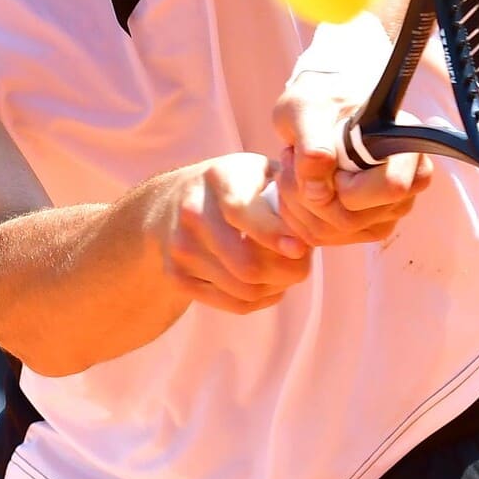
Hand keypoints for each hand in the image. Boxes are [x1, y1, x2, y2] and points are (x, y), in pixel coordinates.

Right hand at [155, 153, 310, 314]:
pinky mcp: (177, 277)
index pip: (242, 212)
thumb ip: (287, 194)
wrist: (172, 203)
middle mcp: (193, 211)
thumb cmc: (236, 187)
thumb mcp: (260, 173)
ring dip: (276, 286)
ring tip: (285, 270)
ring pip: (245, 290)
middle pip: (248, 264)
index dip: (274, 235)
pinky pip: (234, 304)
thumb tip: (306, 238)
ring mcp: (181, 247)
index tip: (301, 248)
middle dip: (287, 271)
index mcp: (219, 177)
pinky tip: (266, 283)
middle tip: (302, 262)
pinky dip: (260, 299)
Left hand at [271, 69, 433, 246]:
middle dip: (312, 196)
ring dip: (300, 204)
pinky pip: (325, 237)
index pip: (391, 187)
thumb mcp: (307, 107)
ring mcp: (389, 209)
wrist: (319, 112)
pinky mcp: (366, 226)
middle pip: (355, 219)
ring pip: (337, 232)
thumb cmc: (319, 103)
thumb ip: (312, 143)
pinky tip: (296, 186)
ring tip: (292, 168)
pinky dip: (299, 216)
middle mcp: (408, 183)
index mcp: (405, 147)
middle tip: (292, 159)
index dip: (348, 186)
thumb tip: (319, 189)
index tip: (327, 162)